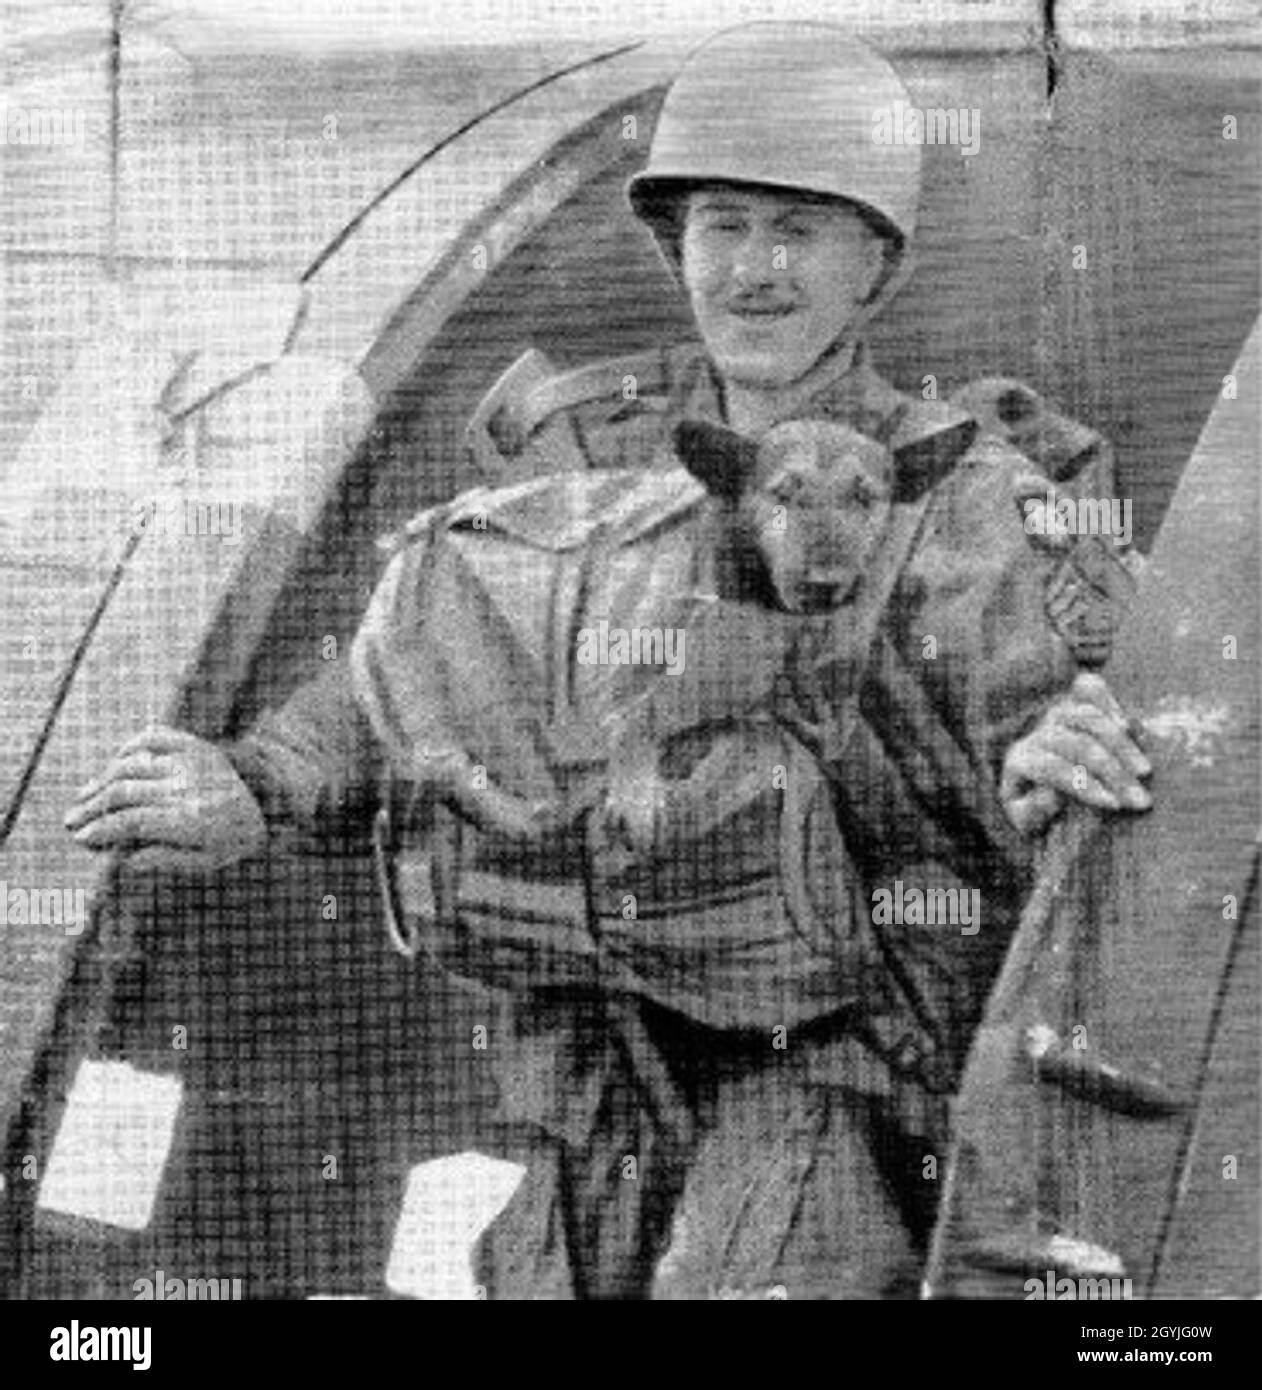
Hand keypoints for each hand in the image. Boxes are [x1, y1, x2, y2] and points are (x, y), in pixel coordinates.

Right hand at [64, 726, 266, 872]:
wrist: (275, 798)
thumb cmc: (238, 837)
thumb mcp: (208, 861)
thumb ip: (165, 860)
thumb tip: (122, 861)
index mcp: (192, 819)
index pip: (131, 822)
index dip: (100, 830)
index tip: (80, 839)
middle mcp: (188, 785)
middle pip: (123, 792)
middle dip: (92, 808)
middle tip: (71, 820)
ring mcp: (191, 760)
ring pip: (131, 764)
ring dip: (101, 780)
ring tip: (83, 797)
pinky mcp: (195, 743)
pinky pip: (153, 736)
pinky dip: (129, 748)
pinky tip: (115, 764)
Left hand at [1001, 673, 1151, 836]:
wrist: (1034, 787)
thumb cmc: (1035, 809)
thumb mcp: (1027, 821)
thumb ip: (1033, 812)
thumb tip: (1052, 796)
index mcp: (1019, 761)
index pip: (1051, 768)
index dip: (1084, 785)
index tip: (1114, 806)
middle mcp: (1036, 734)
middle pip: (1077, 745)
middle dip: (1112, 772)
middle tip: (1141, 800)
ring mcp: (1054, 716)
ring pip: (1088, 718)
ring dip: (1121, 744)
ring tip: (1145, 771)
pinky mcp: (1071, 702)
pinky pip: (1088, 688)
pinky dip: (1109, 700)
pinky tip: (1130, 726)